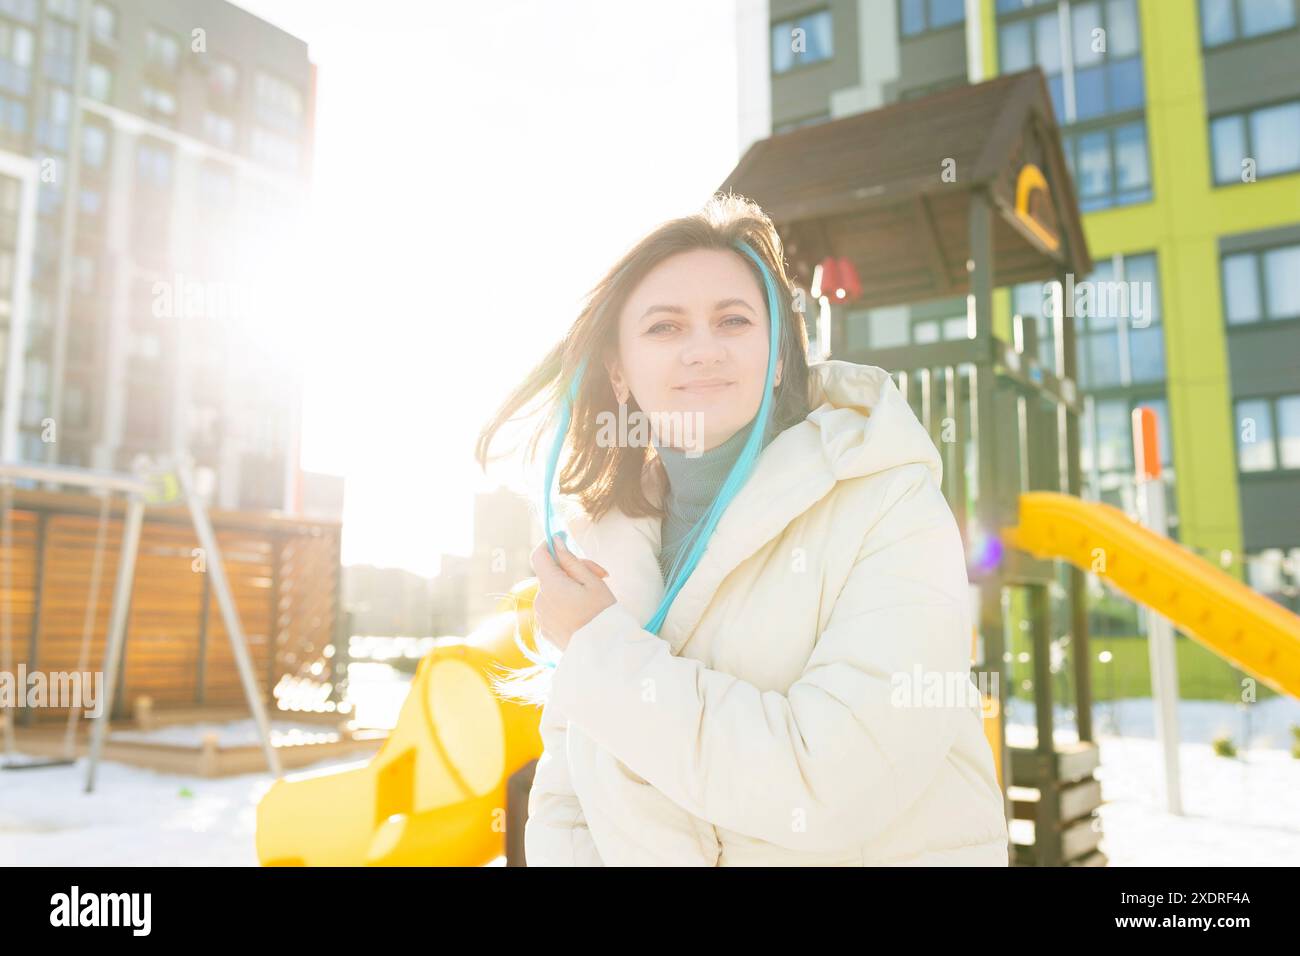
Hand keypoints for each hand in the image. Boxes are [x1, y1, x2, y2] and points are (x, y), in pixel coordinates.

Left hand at [530, 535, 615, 651]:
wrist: (604, 651)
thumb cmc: (603, 613)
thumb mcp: (592, 581)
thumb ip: (571, 560)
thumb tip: (556, 542)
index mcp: (551, 585)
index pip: (539, 555)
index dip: (549, 544)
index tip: (563, 540)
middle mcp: (541, 599)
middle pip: (551, 573)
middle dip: (571, 570)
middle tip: (599, 575)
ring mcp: (541, 616)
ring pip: (552, 590)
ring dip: (569, 588)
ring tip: (593, 597)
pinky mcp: (545, 629)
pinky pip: (552, 607)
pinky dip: (564, 604)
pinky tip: (583, 612)